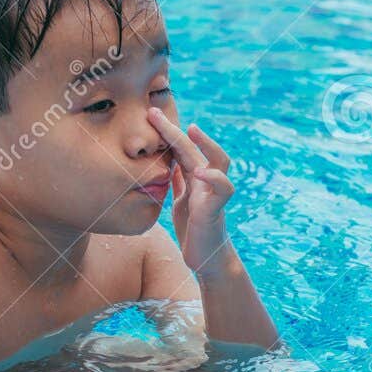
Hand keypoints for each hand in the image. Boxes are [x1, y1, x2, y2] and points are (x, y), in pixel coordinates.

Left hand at [147, 108, 237, 276]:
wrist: (207, 258)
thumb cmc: (195, 229)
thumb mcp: (180, 200)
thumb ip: (178, 181)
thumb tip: (167, 163)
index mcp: (195, 177)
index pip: (181, 148)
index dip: (167, 131)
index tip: (149, 114)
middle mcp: (206, 180)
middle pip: (195, 148)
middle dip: (176, 130)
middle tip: (155, 113)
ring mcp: (214, 193)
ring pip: (219, 162)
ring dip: (207, 144)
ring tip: (192, 130)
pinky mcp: (217, 209)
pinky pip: (223, 189)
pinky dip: (214, 179)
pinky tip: (201, 172)